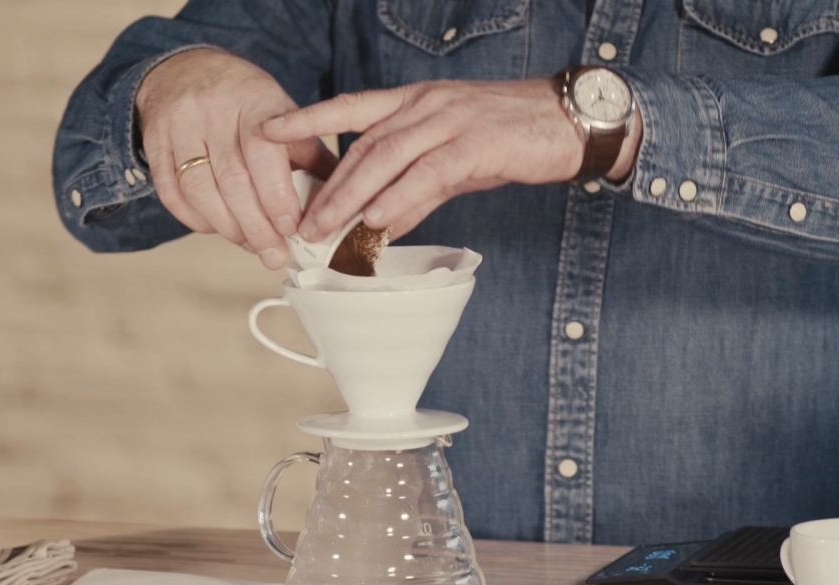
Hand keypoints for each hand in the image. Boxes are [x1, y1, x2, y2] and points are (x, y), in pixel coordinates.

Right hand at [135, 49, 337, 267]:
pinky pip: (170, 190)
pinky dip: (195, 218)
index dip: (276, 197)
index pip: (263, 153)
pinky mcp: (154, 140)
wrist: (190, 69)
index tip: (291, 229)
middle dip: (256, 226)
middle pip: (231, 179)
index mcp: (256, 100)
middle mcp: (213, 109)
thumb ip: (312, 158)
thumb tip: (343, 205)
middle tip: (274, 254)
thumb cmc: (249, 103)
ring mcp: (179, 124)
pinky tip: (217, 229)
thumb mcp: (285, 116)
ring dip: (226, 227)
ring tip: (249, 245)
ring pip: (197, 188)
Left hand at [262, 79, 641, 240]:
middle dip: (329, 186)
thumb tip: (382, 220)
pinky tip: (379, 222)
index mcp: (417, 100)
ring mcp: (451, 122)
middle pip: (364, 146)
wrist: (569, 121)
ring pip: (387, 161)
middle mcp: (427, 105)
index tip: (268, 130)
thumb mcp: (457, 154)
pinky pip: (428, 176)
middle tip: (303, 222)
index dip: (307, 119)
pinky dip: (400, 201)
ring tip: (329, 230)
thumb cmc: (511, 136)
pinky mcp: (476, 145)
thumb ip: (417, 182)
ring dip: (353, 199)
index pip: (352, 107)